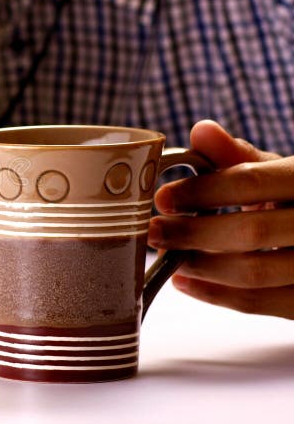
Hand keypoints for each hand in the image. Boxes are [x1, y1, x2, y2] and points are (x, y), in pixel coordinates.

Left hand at [149, 119, 293, 319]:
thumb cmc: (291, 198)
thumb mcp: (274, 171)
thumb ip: (237, 156)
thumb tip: (201, 130)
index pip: (250, 182)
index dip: (201, 192)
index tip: (162, 198)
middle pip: (249, 232)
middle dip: (192, 233)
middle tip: (154, 232)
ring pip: (254, 272)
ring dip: (200, 266)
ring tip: (167, 256)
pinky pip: (260, 304)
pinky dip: (215, 294)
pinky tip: (185, 281)